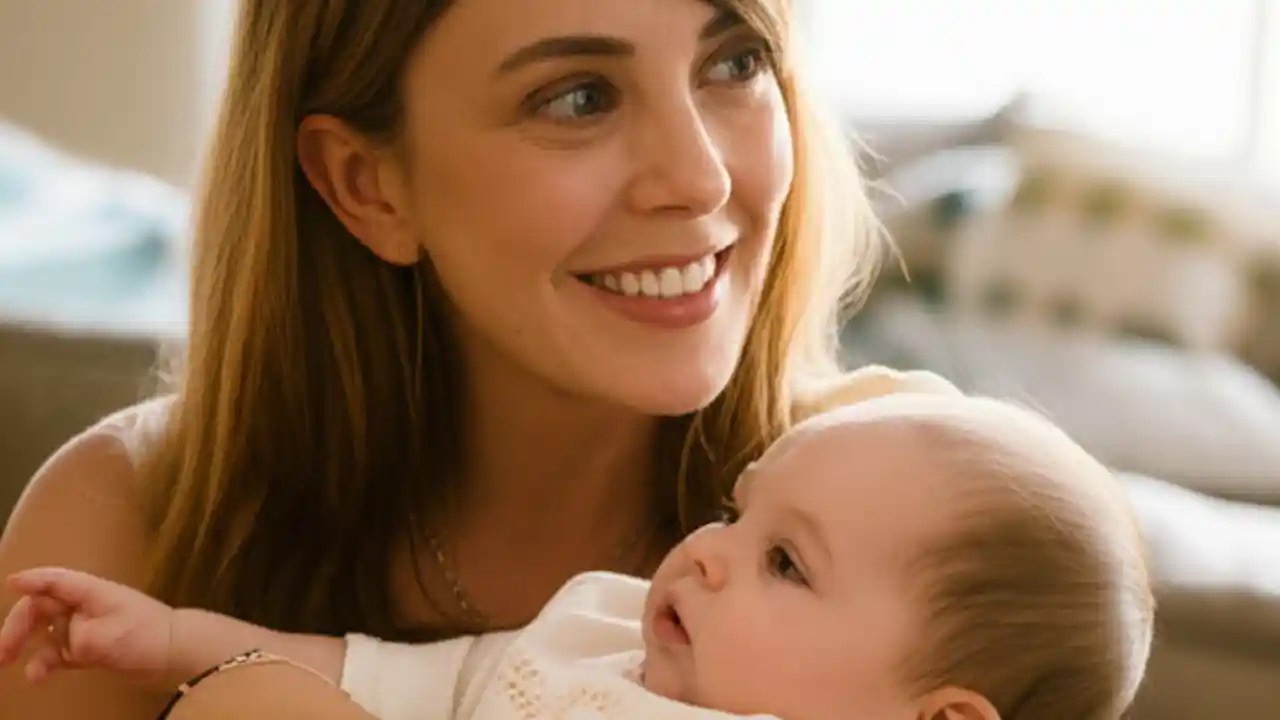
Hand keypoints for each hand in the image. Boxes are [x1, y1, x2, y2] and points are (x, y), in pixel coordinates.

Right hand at [0, 567, 174, 686]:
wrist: (180, 654)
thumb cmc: (144, 636)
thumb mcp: (101, 638)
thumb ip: (74, 638)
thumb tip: (68, 645)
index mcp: (90, 592)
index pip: (55, 580)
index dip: (31, 580)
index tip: (9, 584)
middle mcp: (87, 606)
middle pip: (43, 608)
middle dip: (18, 626)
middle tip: (2, 652)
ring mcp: (91, 627)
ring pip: (49, 631)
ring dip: (28, 645)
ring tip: (9, 664)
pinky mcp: (95, 649)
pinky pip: (62, 652)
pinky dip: (47, 661)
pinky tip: (37, 676)